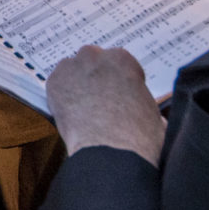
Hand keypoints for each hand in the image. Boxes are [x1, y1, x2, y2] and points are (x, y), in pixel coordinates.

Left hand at [46, 45, 165, 164]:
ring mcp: (72, 68)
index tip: (116, 91)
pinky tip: (69, 111)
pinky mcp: (54, 83)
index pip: (117, 62)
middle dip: (95, 76)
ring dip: (76, 82)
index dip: (117, 79)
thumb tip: (140, 110)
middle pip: (92, 60)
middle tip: (97, 98)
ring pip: (72, 70)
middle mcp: (95, 57)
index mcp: (122, 60)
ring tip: (82, 106)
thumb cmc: (139, 136)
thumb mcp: (154, 114)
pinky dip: (61, 94)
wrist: (112, 152)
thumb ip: (142, 102)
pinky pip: (56, 83)